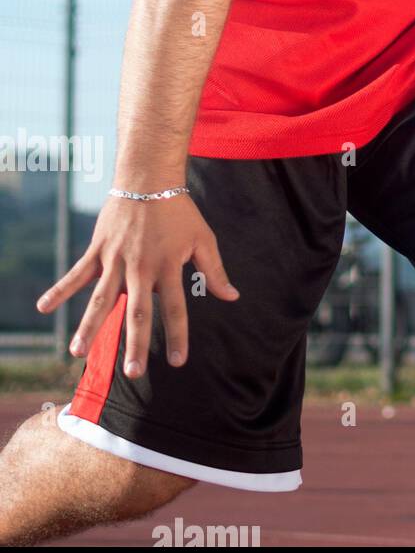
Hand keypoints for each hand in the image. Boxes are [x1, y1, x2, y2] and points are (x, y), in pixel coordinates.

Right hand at [36, 191, 238, 378]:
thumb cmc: (180, 211)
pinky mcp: (98, 250)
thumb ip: (215, 271)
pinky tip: (43, 308)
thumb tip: (233, 296)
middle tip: (132, 373)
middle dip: (135, 344)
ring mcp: (116, 259)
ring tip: (79, 353)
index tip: (178, 361)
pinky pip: (77, 273)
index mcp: (169, 266)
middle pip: (137, 312)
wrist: (149, 179)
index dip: (178, 335)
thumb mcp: (203, 239)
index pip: (176, 308)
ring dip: (90, 327)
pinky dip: (60, 289)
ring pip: (101, 299)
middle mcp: (141, 267)